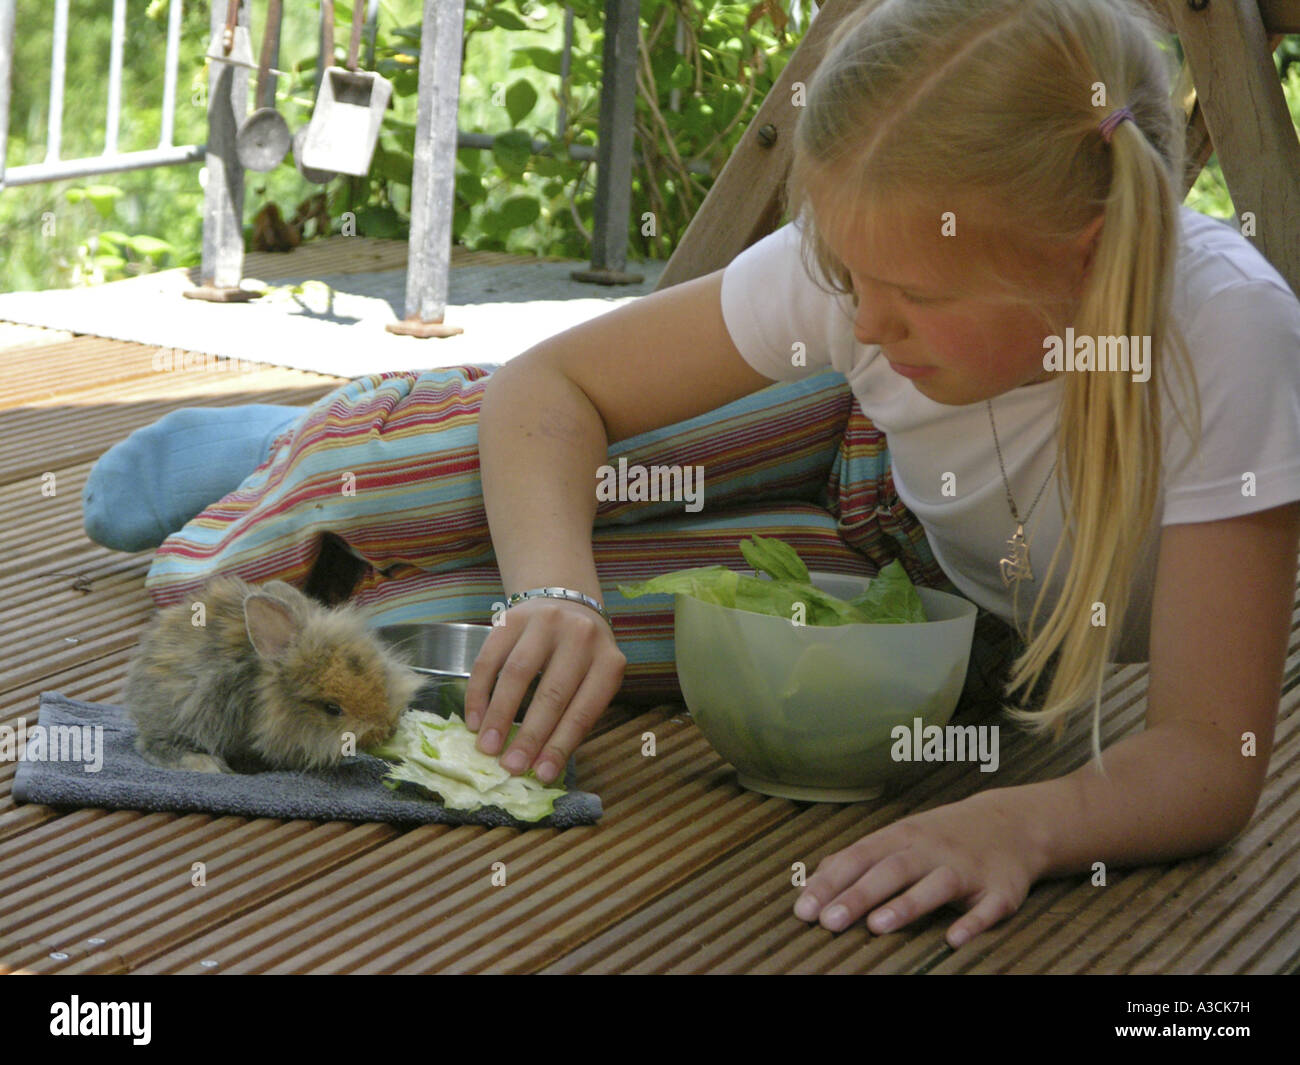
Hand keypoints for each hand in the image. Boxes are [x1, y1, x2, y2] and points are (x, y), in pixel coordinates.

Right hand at [463, 597, 625, 784]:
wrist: (566, 602)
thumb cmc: (581, 657)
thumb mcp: (594, 680)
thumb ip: (574, 715)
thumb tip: (540, 764)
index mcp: (608, 661)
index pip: (583, 711)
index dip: (561, 745)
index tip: (541, 774)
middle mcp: (580, 637)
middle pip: (551, 694)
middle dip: (529, 735)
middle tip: (510, 767)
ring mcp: (545, 623)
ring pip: (517, 675)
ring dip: (499, 716)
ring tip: (487, 748)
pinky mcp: (512, 618)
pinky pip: (490, 659)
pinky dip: (479, 693)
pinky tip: (474, 719)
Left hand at [793, 791, 1047, 948]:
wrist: (1012, 823)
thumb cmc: (942, 836)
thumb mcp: (900, 836)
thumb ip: (860, 858)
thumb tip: (816, 879)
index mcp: (902, 837)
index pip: (859, 857)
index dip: (831, 883)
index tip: (804, 910)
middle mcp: (931, 849)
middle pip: (891, 870)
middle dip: (859, 895)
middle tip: (829, 921)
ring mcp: (967, 869)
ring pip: (935, 885)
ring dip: (907, 905)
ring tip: (877, 926)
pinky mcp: (1000, 891)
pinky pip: (988, 908)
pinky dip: (972, 923)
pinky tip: (954, 939)